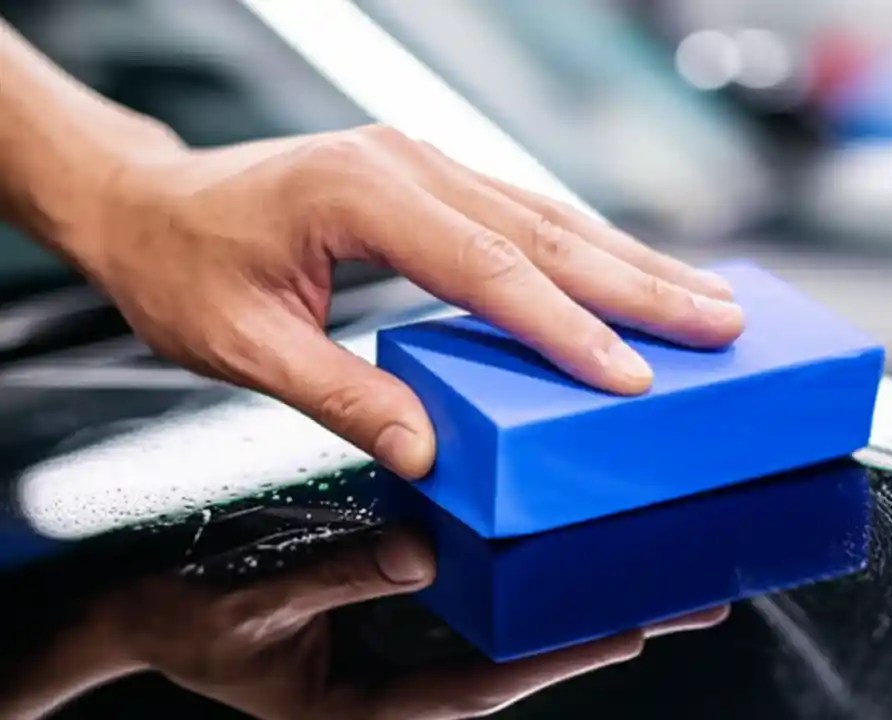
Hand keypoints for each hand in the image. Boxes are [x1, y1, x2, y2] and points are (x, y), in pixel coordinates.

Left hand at [65, 125, 743, 477]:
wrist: (146, 201)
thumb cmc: (182, 264)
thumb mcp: (243, 345)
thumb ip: (340, 395)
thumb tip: (428, 449)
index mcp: (360, 193)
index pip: (487, 268)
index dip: (565, 326)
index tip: (630, 373)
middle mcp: (406, 163)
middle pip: (544, 231)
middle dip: (640, 283)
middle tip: (721, 321)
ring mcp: (422, 162)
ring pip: (549, 214)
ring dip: (630, 260)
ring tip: (705, 297)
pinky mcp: (429, 177)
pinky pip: (526, 211)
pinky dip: (587, 247)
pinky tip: (629, 271)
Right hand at [94, 529, 727, 718]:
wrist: (152, 614)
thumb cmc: (194, 627)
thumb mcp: (259, 607)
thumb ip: (338, 579)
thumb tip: (420, 552)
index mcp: (375, 706)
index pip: (488, 682)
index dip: (562, 657)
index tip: (634, 629)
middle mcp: (409, 677)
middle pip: (525, 654)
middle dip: (607, 626)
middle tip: (693, 599)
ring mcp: (413, 643)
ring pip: (514, 623)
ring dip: (582, 593)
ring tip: (658, 565)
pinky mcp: (408, 608)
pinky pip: (483, 593)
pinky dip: (530, 565)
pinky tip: (569, 537)